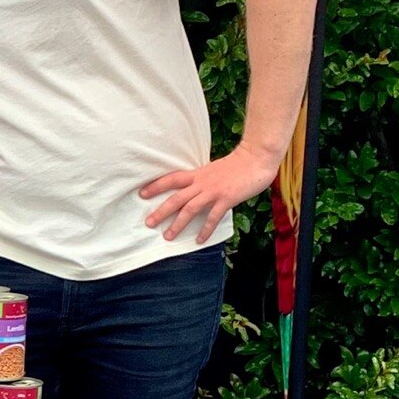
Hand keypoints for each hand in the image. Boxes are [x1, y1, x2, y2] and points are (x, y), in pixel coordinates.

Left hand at [139, 143, 278, 244]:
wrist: (255, 158)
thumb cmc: (237, 164)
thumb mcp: (214, 169)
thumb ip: (203, 179)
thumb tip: (194, 189)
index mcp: (197, 174)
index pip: (172, 179)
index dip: (156, 185)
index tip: (142, 193)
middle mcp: (201, 183)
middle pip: (176, 198)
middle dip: (161, 211)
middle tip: (148, 222)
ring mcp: (213, 191)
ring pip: (189, 209)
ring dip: (177, 224)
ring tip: (167, 236)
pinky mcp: (226, 199)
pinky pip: (212, 217)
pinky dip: (205, 230)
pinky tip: (198, 240)